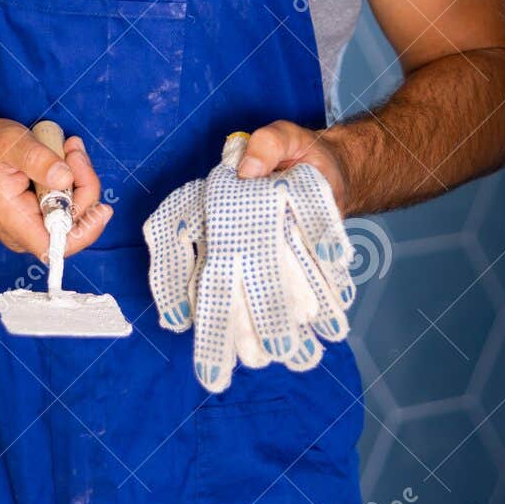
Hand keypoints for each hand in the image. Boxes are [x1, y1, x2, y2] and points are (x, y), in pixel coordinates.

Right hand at [0, 119, 111, 256]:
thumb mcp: (10, 144)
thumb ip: (38, 161)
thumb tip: (66, 179)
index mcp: (15, 222)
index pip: (57, 247)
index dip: (85, 233)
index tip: (102, 207)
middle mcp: (26, 230)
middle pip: (73, 225)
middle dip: (84, 186)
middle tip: (74, 152)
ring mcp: (34, 222)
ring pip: (75, 211)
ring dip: (81, 178)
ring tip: (70, 148)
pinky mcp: (41, 210)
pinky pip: (68, 202)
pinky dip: (75, 179)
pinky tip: (67, 156)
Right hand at [143, 133, 355, 391]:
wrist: (334, 170)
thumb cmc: (298, 153)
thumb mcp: (286, 136)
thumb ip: (268, 143)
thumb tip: (249, 169)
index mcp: (212, 202)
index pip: (174, 236)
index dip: (170, 280)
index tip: (178, 319)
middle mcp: (226, 236)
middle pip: (215, 286)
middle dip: (220, 330)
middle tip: (228, 368)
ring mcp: (257, 259)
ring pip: (249, 302)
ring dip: (262, 333)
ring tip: (281, 356)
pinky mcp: (290, 270)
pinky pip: (291, 298)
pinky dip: (302, 319)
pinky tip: (314, 338)